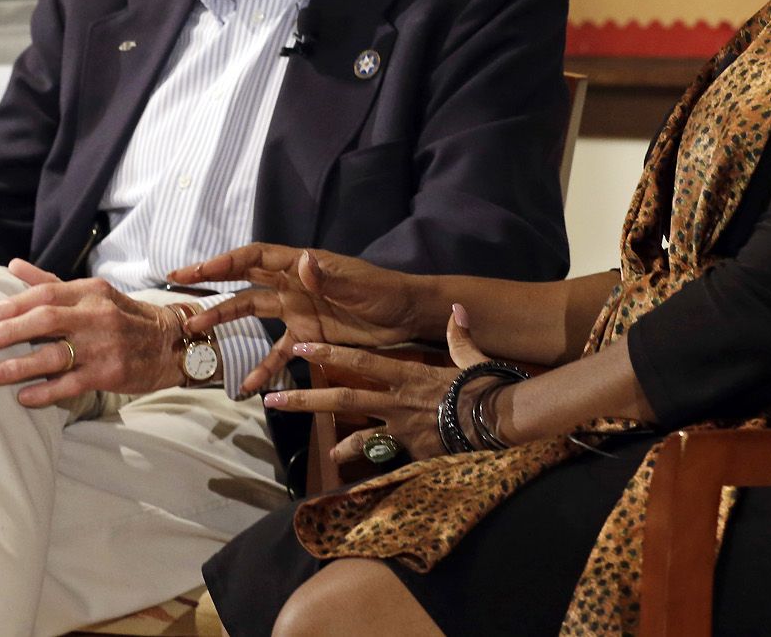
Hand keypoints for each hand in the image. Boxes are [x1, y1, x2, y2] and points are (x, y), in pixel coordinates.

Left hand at [0, 258, 183, 406]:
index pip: (45, 293)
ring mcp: (104, 346)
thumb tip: (13, 266)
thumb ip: (51, 282)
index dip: (12, 305)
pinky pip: (69, 384)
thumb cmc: (124, 317)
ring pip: (52, 356)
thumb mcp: (93, 293)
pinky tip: (23, 396)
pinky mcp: (110, 374)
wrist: (170, 344)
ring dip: (17, 366)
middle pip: (44, 321)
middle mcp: (97, 316)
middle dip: (7, 332)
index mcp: (91, 292)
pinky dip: (44, 391)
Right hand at [170, 245, 422, 394]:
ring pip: (252, 314)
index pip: (255, 257)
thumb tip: (302, 262)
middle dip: (212, 285)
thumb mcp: (360, 287)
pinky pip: (278, 353)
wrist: (407, 316)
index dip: (224, 261)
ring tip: (197, 333)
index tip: (195, 268)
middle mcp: (293, 286)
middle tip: (178, 288)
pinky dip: (262, 367)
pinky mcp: (308, 338)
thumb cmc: (385, 293)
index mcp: (302, 266)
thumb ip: (329, 277)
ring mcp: (297, 312)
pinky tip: (248, 386)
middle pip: (245, 282)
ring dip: (226, 322)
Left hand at [262, 306, 492, 463]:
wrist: (498, 424)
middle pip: (345, 399)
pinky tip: (344, 461)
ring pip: (358, 433)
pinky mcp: (412, 451)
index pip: (361, 361)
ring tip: (318, 450)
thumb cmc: (484, 388)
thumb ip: (459, 335)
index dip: (329, 353)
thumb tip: (458, 309)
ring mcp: (402, 428)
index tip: (301, 347)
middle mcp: (397, 401)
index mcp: (408, 375)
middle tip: (273, 399)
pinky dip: (364, 457)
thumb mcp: (471, 358)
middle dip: (306, 399)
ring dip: (335, 440)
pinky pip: (383, 454)